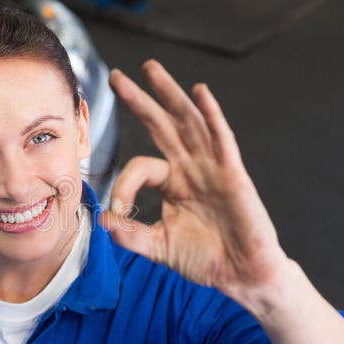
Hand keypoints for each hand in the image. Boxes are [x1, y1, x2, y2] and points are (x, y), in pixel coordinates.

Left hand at [100, 60, 289, 307]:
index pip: (140, 166)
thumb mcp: (158, 247)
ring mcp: (212, 167)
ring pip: (189, 122)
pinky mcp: (234, 174)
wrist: (241, 275)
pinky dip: (212, 115)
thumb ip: (130, 234)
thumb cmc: (205, 259)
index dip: (124, 184)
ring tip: (150, 68)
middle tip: (116, 76)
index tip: (118, 209)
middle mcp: (190, 168)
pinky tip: (200, 92)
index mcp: (172, 182)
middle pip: (161, 125)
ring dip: (170, 94)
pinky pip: (222, 139)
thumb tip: (102, 221)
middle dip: (139, 100)